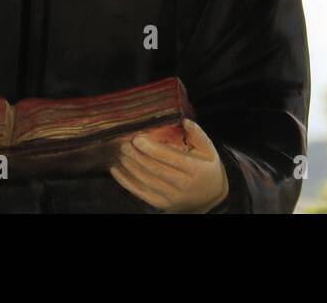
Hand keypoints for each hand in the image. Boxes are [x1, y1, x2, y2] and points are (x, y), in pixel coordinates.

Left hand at [110, 119, 228, 212]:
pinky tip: (116, 171)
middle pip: (154, 169)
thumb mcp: (209, 150)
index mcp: (194, 169)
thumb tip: (185, 121)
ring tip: (121, 154)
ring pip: (146, 181)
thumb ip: (197, 134)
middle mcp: (183, 185)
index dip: (151, 148)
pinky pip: (141, 193)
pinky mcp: (162, 204)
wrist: (210, 198)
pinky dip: (126, 182)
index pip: (169, 158)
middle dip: (137, 156)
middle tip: (125, 144)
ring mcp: (171, 197)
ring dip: (130, 167)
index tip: (137, 138)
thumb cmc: (207, 169)